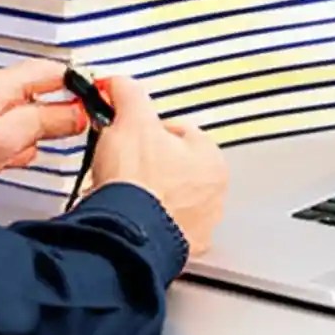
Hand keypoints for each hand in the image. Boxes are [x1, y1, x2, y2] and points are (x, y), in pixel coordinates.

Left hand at [0, 59, 85, 198]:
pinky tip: (8, 160)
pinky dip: (15, 144)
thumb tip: (75, 112)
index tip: (96, 103)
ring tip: (28, 152)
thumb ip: (41, 122)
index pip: (51, 70)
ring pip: (25, 112)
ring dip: (35, 132)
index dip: (79, 84)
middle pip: (39, 90)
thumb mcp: (1, 141)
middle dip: (59, 113)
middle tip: (71, 134)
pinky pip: (6, 129)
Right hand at [88, 76, 228, 256]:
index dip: (148, 129)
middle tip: (126, 167)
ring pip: (169, 199)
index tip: (131, 134)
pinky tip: (129, 215)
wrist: (124, 234)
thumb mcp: (131, 121)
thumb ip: (129, 95)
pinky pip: (162, 228)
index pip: (180, 131)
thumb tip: (121, 84)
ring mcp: (199, 225)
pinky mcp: (179, 250)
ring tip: (124, 192)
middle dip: (149, 164)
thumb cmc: (137, 182)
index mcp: (211, 159)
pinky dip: (146, 222)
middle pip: (175, 167)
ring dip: (148, 194)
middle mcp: (213, 195)